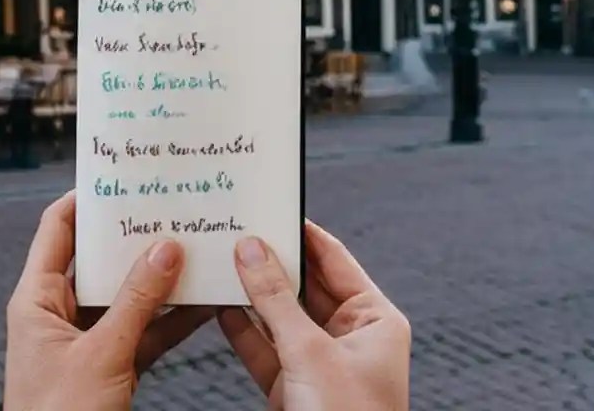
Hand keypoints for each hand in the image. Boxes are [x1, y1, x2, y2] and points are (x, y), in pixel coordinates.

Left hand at [4, 192, 212, 410]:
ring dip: (161, 279)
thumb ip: (136, 301)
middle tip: (172, 207)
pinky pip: (143, 332)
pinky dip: (170, 320)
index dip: (86, 199)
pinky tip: (204, 304)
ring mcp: (85, 341)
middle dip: (137, 237)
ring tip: (199, 248)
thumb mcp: (102, 355)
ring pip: (127, 296)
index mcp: (36, 300)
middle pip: (99, 259)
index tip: (123, 176)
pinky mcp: (109, 367)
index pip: (58, 229)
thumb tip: (165, 248)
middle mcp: (58, 313)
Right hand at [218, 221, 410, 409]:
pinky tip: (218, 305)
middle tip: (235, 228)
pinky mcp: (292, 388)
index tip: (270, 206)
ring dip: (250, 293)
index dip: (302, 232)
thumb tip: (251, 248)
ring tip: (219, 260)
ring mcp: (319, 363)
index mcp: (374, 318)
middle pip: (303, 285)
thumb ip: (274, 299)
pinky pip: (264, 348)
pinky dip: (242, 329)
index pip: (334, 259)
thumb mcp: (309, 351)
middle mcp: (349, 336)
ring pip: (279, 316)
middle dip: (270, 261)